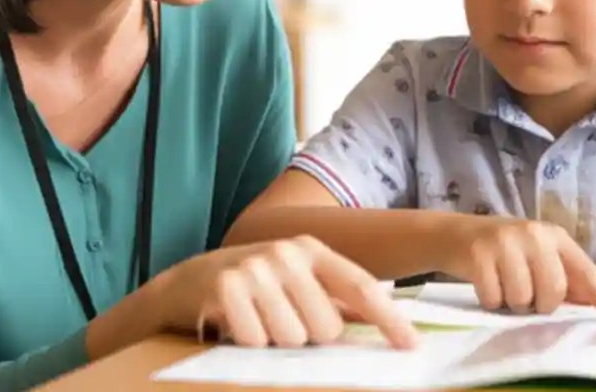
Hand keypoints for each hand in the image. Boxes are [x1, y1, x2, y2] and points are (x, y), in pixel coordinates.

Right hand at [151, 235, 417, 348]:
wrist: (185, 281)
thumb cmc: (253, 288)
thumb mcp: (294, 281)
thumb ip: (333, 298)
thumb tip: (383, 322)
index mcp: (312, 250)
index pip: (361, 286)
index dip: (388, 319)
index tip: (411, 346)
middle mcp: (287, 253)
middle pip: (327, 327)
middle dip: (309, 338)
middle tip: (282, 323)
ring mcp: (257, 267)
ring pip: (293, 338)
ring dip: (276, 342)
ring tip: (258, 322)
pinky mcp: (226, 286)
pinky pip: (256, 341)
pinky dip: (247, 343)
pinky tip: (235, 325)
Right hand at [438, 216, 595, 318]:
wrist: (455, 234)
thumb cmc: (505, 251)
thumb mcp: (538, 255)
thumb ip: (567, 277)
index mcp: (553, 235)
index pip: (584, 268)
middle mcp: (532, 234)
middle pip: (553, 290)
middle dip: (540, 304)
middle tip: (527, 295)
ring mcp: (504, 242)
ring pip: (522, 298)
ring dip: (513, 303)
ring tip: (505, 286)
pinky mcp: (479, 255)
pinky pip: (494, 299)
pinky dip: (491, 301)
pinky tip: (487, 284)